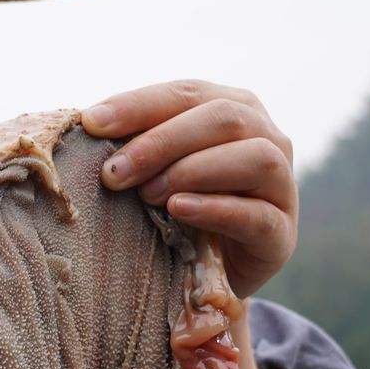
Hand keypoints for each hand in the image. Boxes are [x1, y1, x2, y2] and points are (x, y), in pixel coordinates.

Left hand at [83, 80, 296, 299]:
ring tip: (147, 194)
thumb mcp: (154, 169)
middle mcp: (267, 137)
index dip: (139, 105)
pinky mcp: (282, 234)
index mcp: (233, 108)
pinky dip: (216, 209)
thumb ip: (135, 143)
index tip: (91, 123)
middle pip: (223, 118)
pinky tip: (179, 209)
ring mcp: (282, 185)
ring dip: (193, 170)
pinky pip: (257, 214)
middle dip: (162, 141)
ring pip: (254, 158)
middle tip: (114, 172)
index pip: (186, 93)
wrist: (208, 275)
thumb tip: (87, 123)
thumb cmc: (174, 208)